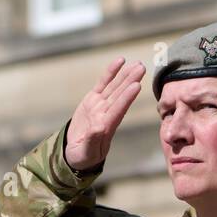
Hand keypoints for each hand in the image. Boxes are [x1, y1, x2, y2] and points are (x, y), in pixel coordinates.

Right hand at [64, 57, 144, 171]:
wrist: (75, 151)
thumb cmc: (82, 155)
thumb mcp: (86, 151)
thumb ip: (92, 140)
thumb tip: (99, 128)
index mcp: (106, 127)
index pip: (118, 110)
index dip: (126, 98)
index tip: (136, 86)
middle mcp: (105, 113)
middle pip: (120, 95)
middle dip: (130, 81)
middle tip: (141, 68)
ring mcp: (100, 105)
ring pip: (114, 87)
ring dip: (125, 75)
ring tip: (137, 63)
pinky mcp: (92, 100)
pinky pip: (103, 84)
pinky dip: (111, 73)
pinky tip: (120, 61)